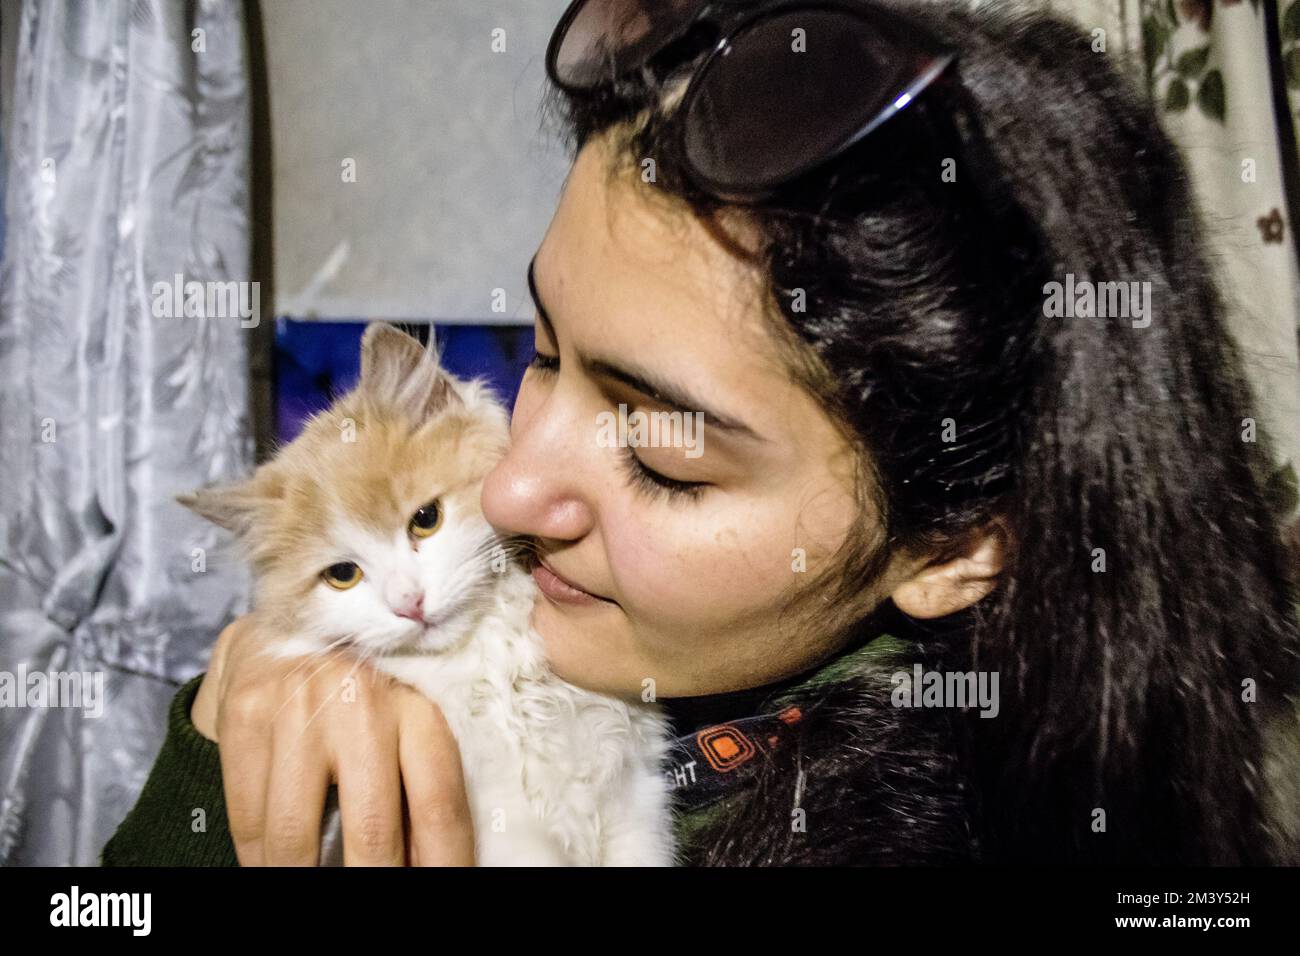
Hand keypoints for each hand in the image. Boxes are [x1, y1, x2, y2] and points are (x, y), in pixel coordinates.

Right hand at [191, 614, 474, 865]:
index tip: (443, 893)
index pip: (440, 805)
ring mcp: (296, 706)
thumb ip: (422, 782)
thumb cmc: (365, 690)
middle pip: (372, 831)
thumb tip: (437, 863)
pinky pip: (249, 818)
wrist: (292, 628)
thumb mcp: (409, 719)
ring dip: (306, 881)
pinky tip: (276, 870)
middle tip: (381, 910)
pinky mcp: (245, 715)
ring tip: (319, 891)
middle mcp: (359, 700)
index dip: (444, 866)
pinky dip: (261, 861)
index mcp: (418, 703)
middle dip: (377, 883)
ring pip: (296, 837)